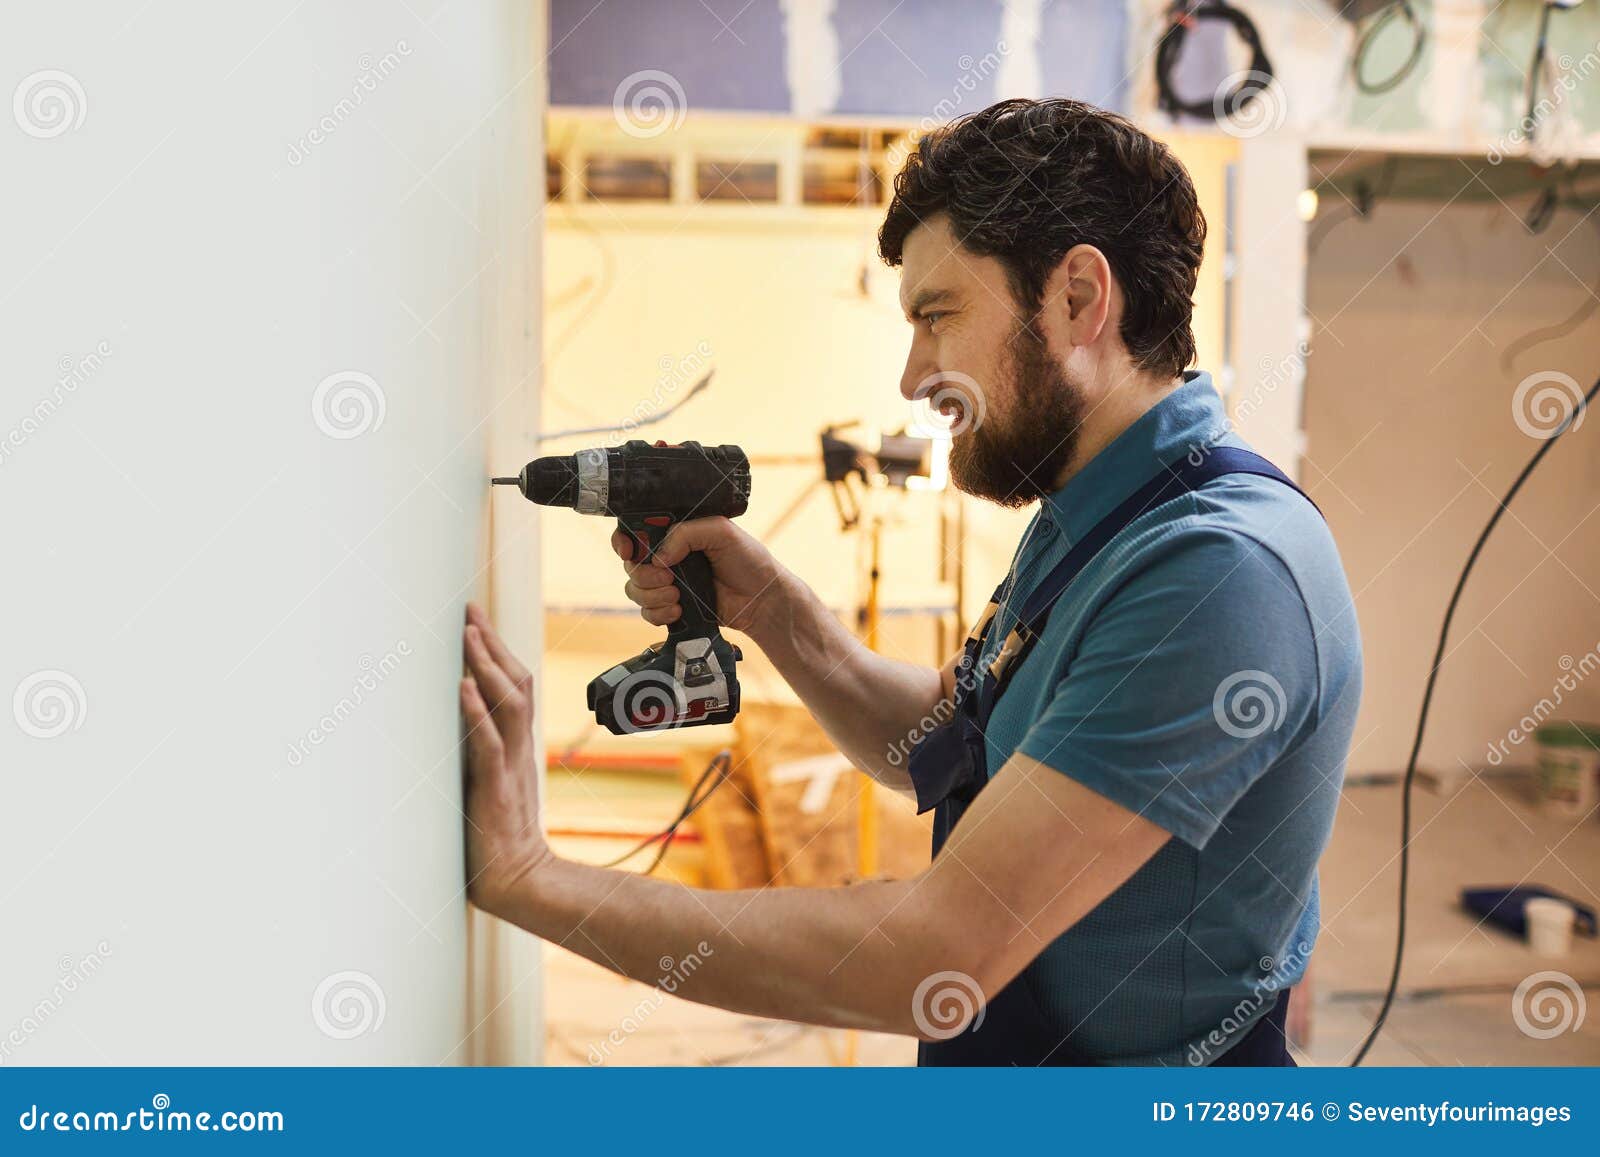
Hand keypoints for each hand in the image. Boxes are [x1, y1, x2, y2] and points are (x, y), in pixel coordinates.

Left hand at [460, 602, 552, 916]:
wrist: (520, 881)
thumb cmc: (496, 841)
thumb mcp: (489, 786)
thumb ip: (479, 757)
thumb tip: (452, 727)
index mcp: (517, 747)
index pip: (515, 686)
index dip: (496, 650)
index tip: (474, 619)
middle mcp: (518, 749)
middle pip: (515, 683)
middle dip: (491, 644)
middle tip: (469, 611)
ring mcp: (510, 768)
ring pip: (507, 705)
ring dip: (487, 667)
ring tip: (468, 636)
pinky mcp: (496, 790)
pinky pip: (490, 745)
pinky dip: (477, 714)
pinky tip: (465, 690)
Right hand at [612, 516, 785, 636]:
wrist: (762, 600)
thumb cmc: (749, 560)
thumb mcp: (721, 532)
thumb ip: (686, 534)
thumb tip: (659, 557)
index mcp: (677, 533)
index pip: (636, 532)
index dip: (625, 541)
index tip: (629, 551)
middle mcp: (669, 557)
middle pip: (631, 564)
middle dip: (644, 574)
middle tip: (669, 578)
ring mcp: (669, 583)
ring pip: (635, 589)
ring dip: (652, 595)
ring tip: (677, 596)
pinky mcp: (672, 608)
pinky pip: (647, 612)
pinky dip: (657, 613)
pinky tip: (678, 611)